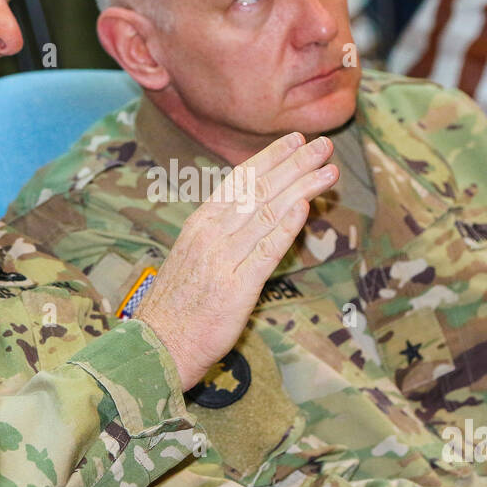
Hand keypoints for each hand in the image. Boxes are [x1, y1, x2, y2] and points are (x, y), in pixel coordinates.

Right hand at [136, 132, 337, 388]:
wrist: (157, 346)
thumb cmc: (176, 306)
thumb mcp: (192, 257)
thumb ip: (219, 234)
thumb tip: (251, 214)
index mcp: (199, 224)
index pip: (239, 180)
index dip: (270, 158)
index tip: (295, 140)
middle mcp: (210, 234)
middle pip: (258, 190)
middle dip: (294, 164)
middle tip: (323, 145)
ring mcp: (222, 259)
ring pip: (267, 214)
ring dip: (301, 188)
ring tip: (328, 171)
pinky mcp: (235, 288)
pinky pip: (265, 251)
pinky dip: (286, 227)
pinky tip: (305, 208)